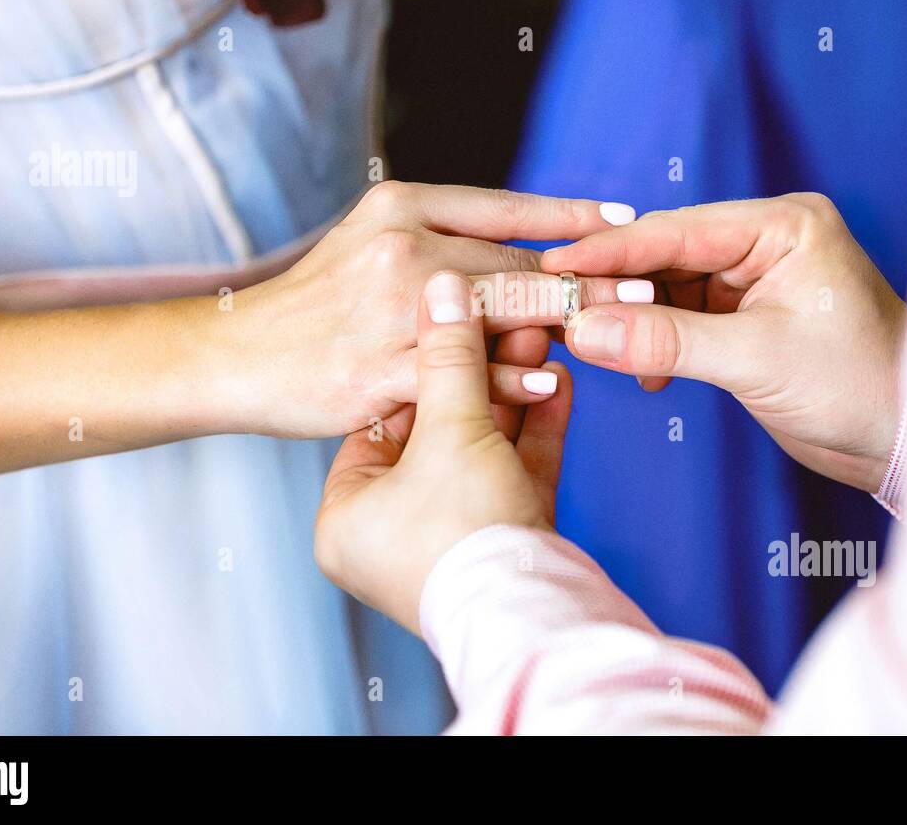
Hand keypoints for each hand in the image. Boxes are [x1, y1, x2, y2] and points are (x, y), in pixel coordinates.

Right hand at [207, 181, 639, 437]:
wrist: (238, 354)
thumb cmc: (315, 305)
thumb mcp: (370, 242)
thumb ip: (440, 240)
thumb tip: (522, 252)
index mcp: (399, 206)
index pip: (503, 208)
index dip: (569, 215)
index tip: (624, 218)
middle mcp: (401, 248)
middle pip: (515, 262)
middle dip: (588, 277)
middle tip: (647, 283)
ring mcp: (393, 308)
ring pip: (500, 314)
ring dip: (566, 324)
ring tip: (621, 327)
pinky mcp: (382, 368)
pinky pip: (463, 373)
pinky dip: (510, 379)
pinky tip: (549, 381)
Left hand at [315, 271, 571, 632]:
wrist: (533, 617)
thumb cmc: (463, 539)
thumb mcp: (449, 431)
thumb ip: (447, 356)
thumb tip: (442, 288)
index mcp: (347, 517)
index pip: (380, 419)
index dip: (419, 364)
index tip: (449, 317)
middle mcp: (392, 534)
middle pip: (437, 432)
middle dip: (480, 374)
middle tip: (505, 319)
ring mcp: (452, 541)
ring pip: (483, 449)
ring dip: (515, 394)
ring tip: (539, 338)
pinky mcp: (505, 545)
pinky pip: (515, 474)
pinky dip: (536, 430)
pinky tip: (559, 384)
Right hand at [541, 193, 906, 493]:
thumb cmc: (861, 388)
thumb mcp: (757, 360)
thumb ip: (668, 341)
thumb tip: (585, 330)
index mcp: (783, 225)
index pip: (677, 230)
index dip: (611, 250)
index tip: (555, 264)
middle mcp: (767, 242)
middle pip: (666, 254)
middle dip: (615, 286)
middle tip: (559, 309)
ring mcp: (756, 280)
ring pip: (668, 288)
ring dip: (632, 318)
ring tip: (591, 344)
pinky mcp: (747, 319)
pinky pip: (682, 318)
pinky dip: (656, 341)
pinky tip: (643, 370)